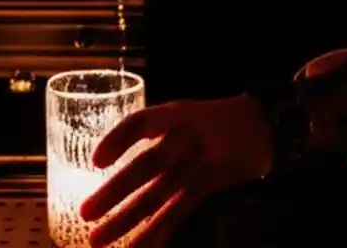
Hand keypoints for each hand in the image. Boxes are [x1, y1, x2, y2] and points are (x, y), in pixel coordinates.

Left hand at [79, 96, 273, 247]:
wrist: (260, 126)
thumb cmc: (209, 119)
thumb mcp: (179, 113)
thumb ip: (149, 130)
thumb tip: (106, 155)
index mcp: (174, 115)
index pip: (140, 123)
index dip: (117, 140)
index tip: (96, 160)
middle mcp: (185, 140)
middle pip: (147, 166)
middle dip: (114, 192)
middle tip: (86, 212)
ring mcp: (198, 166)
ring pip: (158, 197)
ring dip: (126, 221)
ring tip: (98, 239)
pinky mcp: (208, 187)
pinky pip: (177, 214)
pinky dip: (157, 233)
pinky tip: (139, 247)